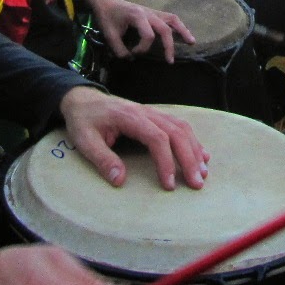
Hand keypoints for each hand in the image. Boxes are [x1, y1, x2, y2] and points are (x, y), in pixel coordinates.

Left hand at [59, 87, 208, 189]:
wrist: (82, 99)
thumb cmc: (83, 120)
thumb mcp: (84, 140)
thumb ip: (102, 159)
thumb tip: (120, 180)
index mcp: (130, 117)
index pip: (157, 138)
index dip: (166, 162)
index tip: (169, 185)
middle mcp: (146, 112)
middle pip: (176, 132)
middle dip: (189, 158)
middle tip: (197, 183)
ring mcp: (152, 113)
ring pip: (181, 127)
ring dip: (194, 149)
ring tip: (202, 172)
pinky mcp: (154, 116)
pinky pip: (178, 125)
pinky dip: (192, 140)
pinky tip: (201, 155)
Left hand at [90, 0, 192, 62]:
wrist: (106, 2)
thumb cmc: (107, 17)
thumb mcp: (109, 34)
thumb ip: (119, 49)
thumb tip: (130, 58)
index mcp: (137, 16)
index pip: (148, 35)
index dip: (142, 48)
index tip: (132, 53)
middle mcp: (148, 12)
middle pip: (165, 29)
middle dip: (169, 46)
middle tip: (170, 61)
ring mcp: (153, 11)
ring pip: (172, 19)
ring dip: (182, 30)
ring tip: (192, 41)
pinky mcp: (154, 13)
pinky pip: (170, 18)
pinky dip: (178, 25)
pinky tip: (184, 33)